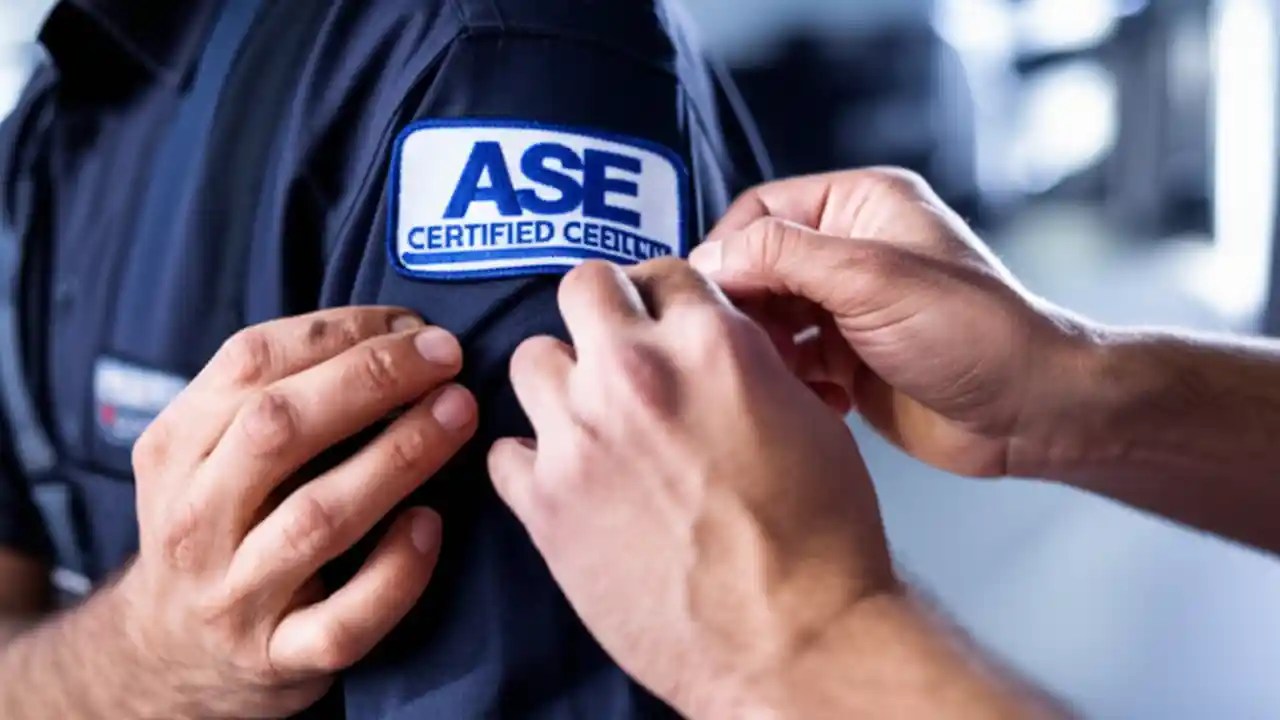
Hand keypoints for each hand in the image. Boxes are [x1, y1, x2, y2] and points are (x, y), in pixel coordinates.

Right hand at [111, 307, 476, 717]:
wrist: (170, 655)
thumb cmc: (220, 527)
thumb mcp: (210, 455)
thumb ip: (272, 396)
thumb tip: (399, 334)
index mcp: (175, 448)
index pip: (250, 362)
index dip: (338, 332)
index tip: (410, 323)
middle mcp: (194, 519)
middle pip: (279, 429)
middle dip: (372, 379)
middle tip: (446, 356)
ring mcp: (234, 593)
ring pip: (317, 518)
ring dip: (398, 457)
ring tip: (460, 414)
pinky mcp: (278, 656)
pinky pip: (342, 619)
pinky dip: (394, 571)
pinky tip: (431, 526)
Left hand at [487, 260, 895, 717]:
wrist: (795, 639)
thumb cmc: (820, 539)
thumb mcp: (807, 415)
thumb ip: (746, 363)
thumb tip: (712, 349)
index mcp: (710, 343)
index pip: (662, 271)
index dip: (662, 297)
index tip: (658, 321)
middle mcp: (635, 374)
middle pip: (583, 288)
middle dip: (601, 314)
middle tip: (616, 352)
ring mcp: (580, 437)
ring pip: (531, 359)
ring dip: (560, 382)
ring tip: (588, 418)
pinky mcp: (543, 505)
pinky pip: (506, 451)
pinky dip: (531, 462)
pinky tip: (563, 480)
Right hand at [691, 168, 1091, 477]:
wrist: (1031, 413)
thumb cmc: (978, 333)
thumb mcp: (872, 279)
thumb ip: (785, 257)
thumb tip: (710, 258)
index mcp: (860, 206)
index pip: (761, 210)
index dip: (727, 251)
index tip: (706, 295)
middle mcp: (850, 250)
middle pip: (757, 267)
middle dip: (744, 307)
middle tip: (739, 344)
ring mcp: (847, 307)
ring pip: (767, 318)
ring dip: (764, 349)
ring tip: (781, 375)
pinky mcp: (847, 359)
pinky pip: (789, 363)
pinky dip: (790, 382)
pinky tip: (816, 399)